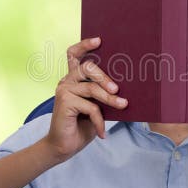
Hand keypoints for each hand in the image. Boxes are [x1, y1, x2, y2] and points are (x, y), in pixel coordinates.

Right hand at [43, 37, 127, 161]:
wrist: (64, 147)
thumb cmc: (83, 125)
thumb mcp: (97, 107)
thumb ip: (103, 94)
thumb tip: (123, 86)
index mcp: (74, 78)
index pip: (74, 54)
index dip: (84, 45)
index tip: (99, 40)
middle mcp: (66, 81)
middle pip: (87, 67)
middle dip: (105, 77)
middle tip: (118, 89)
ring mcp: (64, 90)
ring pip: (92, 88)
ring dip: (110, 99)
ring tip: (123, 106)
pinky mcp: (64, 102)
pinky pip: (90, 107)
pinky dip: (99, 120)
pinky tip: (102, 132)